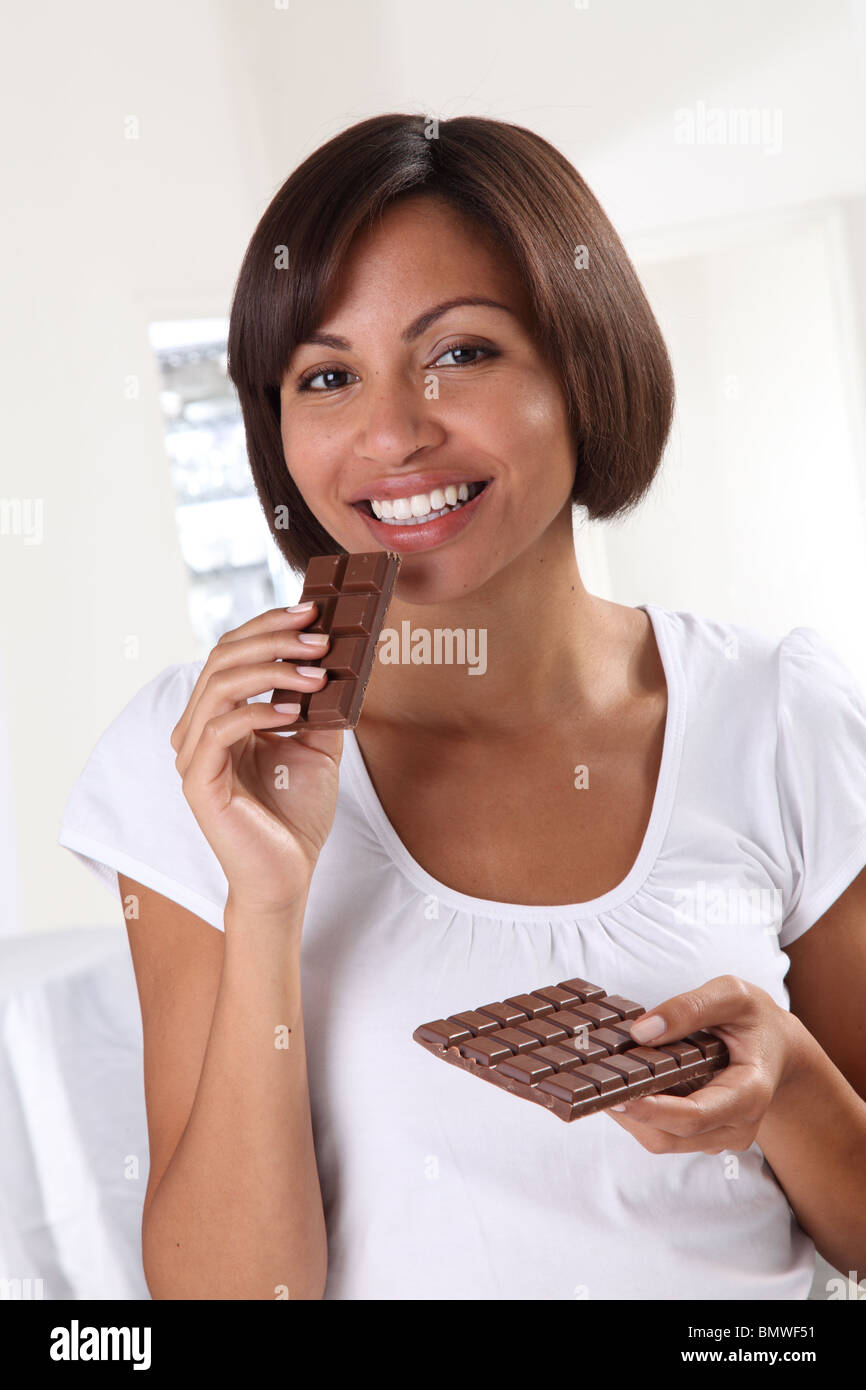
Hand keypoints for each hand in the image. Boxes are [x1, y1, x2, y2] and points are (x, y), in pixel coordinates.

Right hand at [170, 602, 341, 916]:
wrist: (286, 874)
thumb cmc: (295, 815)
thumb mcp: (317, 747)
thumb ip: (321, 705)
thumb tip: (346, 657)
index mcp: (219, 715)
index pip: (231, 652)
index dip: (268, 625)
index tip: (311, 610)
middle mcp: (197, 728)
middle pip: (221, 658)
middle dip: (274, 639)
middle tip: (319, 635)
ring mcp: (192, 754)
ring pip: (219, 686)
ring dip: (272, 670)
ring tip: (316, 671)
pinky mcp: (198, 781)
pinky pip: (221, 729)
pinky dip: (258, 712)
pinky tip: (294, 711)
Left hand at [606, 974, 802, 1153]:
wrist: (778, 1049)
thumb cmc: (756, 1020)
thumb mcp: (732, 995)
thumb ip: (690, 1008)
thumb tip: (642, 1032)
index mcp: (750, 1093)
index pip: (695, 1116)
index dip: (652, 1111)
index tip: (614, 1097)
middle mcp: (737, 1126)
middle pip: (671, 1136)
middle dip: (628, 1113)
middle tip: (590, 1083)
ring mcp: (721, 1136)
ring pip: (662, 1140)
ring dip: (629, 1114)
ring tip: (601, 1079)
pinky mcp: (704, 1136)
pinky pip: (664, 1133)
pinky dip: (639, 1113)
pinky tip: (622, 1084)